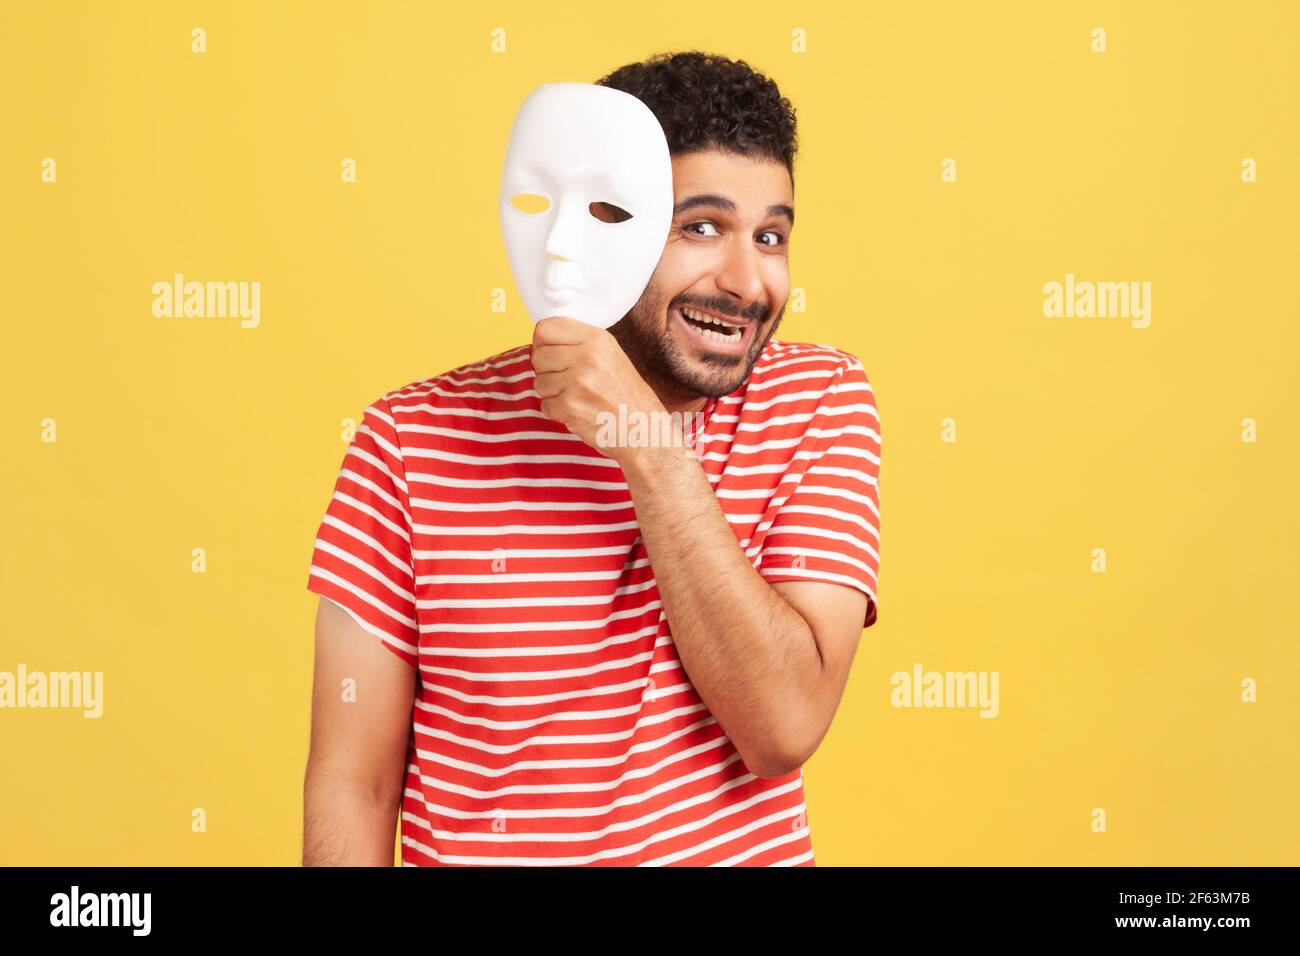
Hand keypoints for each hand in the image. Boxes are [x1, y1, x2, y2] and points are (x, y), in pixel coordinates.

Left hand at [531, 315, 669, 466]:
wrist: (643, 429)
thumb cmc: (625, 394)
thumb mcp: (610, 354)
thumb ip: (579, 343)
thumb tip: (541, 340)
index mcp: (596, 338)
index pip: (545, 328)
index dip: (543, 343)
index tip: (552, 355)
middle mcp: (587, 356)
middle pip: (538, 355)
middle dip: (546, 370)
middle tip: (566, 381)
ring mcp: (578, 382)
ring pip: (539, 381)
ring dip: (552, 393)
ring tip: (575, 397)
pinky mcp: (570, 406)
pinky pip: (544, 405)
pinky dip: (557, 412)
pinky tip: (577, 411)